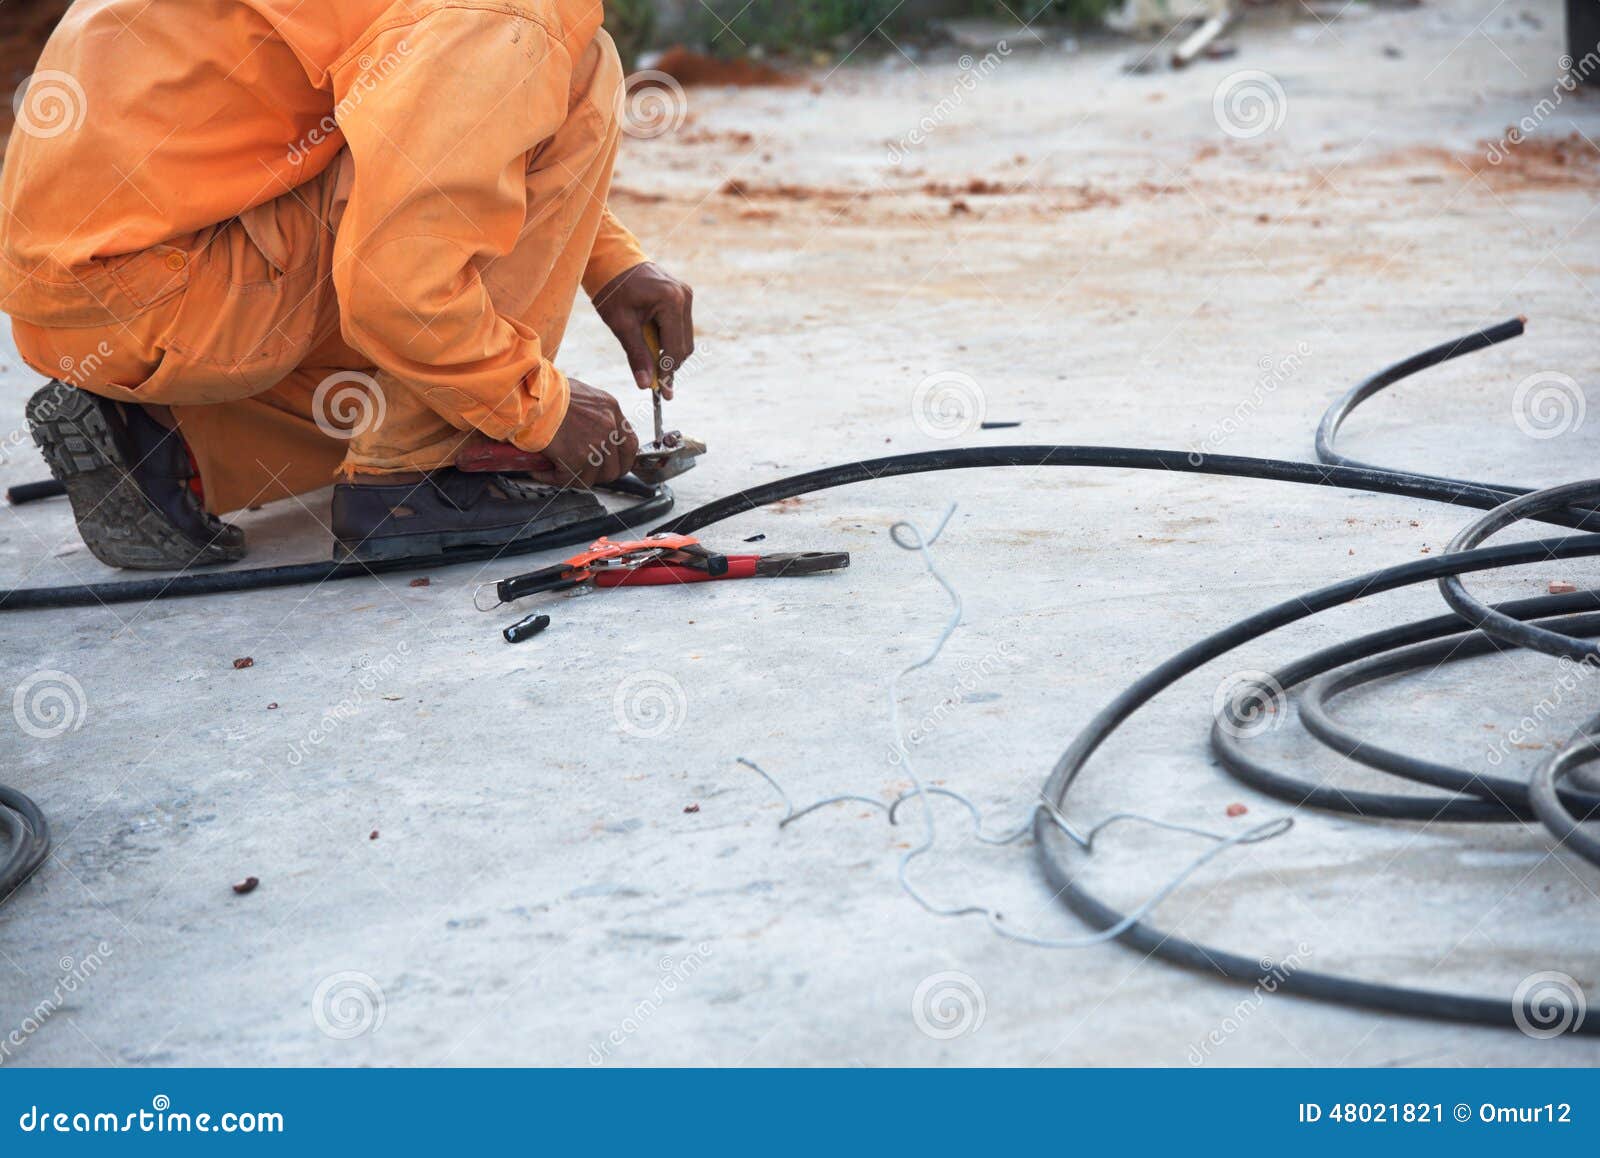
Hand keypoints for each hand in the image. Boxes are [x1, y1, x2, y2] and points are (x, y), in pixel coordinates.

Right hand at [527, 377, 638, 487]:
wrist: (529, 395)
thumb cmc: (546, 391)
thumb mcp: (583, 396)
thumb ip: (594, 415)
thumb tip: (589, 434)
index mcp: (611, 409)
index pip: (630, 445)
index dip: (621, 461)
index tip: (612, 466)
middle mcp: (609, 427)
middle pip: (616, 467)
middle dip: (599, 475)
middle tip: (583, 472)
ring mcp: (596, 444)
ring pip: (594, 478)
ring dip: (576, 478)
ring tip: (560, 471)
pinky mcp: (578, 458)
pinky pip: (570, 480)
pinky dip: (554, 479)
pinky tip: (542, 471)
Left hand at [592, 262, 693, 399]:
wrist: (612, 260)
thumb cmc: (612, 290)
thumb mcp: (621, 324)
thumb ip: (636, 354)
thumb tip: (645, 384)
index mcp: (670, 301)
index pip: (674, 348)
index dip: (668, 373)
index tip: (663, 394)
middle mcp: (684, 296)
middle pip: (684, 346)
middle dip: (669, 365)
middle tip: (654, 381)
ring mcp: (686, 294)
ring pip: (685, 338)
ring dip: (669, 352)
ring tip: (649, 358)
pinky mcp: (683, 295)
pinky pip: (681, 327)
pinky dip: (669, 340)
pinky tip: (653, 343)